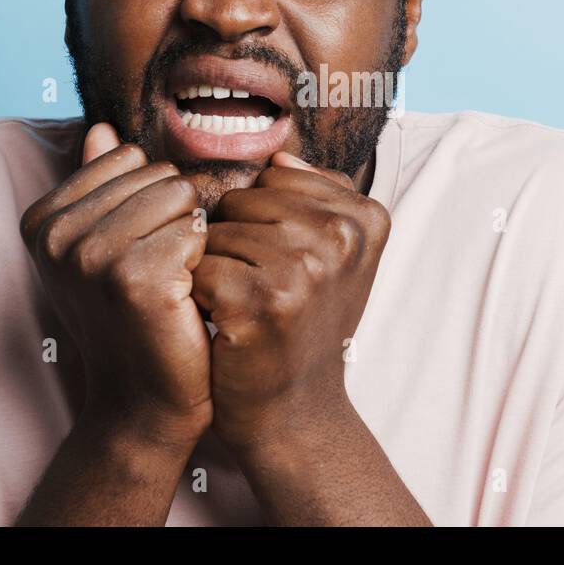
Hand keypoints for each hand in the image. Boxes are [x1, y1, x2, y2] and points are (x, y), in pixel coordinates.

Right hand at [19, 123, 210, 446]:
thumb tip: (100, 127)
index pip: (127, 156)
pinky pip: (196, 231)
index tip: (132, 253)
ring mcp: (91, 256)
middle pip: (158, 174)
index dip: (149, 202)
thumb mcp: (102, 248)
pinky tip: (183, 301)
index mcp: (42, 219)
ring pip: (181, 197)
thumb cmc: (132, 318)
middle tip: (156, 275)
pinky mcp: (135, 278)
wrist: (143, 400)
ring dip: (190, 240)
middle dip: (173, 219)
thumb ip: (98, 184)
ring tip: (170, 284)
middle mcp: (56, 234)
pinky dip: (203, 263)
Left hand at [191, 151, 390, 454]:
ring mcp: (305, 268)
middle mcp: (342, 237)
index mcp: (366, 217)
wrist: (294, 410)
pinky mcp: (262, 300)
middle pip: (244, 198)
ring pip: (217, 230)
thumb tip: (277, 154)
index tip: (287, 265)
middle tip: (262, 291)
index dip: (264, 219)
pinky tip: (223, 322)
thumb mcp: (335, 256)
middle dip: (236, 240)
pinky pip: (199, 264)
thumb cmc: (305, 324)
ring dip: (215, 267)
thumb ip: (315, 196)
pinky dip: (197, 294)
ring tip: (243, 306)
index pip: (276, 175)